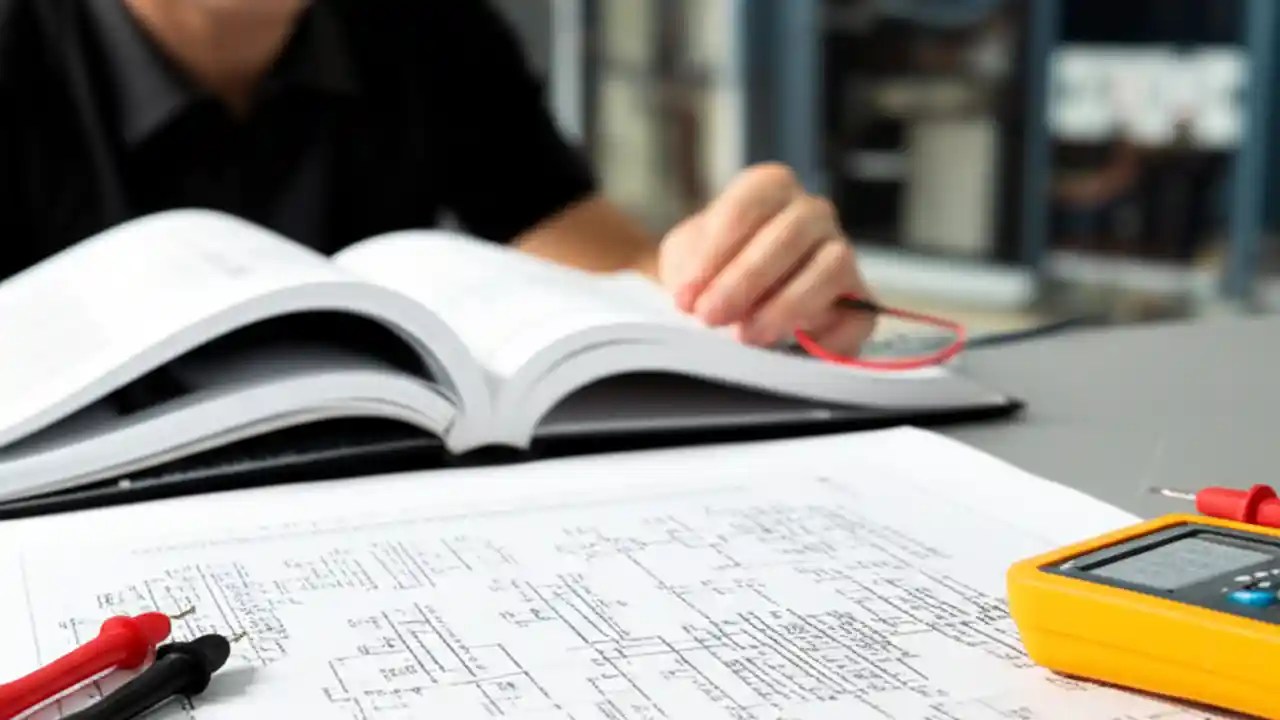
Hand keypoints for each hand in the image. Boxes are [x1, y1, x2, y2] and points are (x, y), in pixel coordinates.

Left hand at [658, 163, 874, 354]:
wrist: (732, 300)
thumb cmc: (711, 270)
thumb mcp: (685, 257)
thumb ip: (687, 268)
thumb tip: (695, 296)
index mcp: (770, 188)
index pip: (749, 206)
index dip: (715, 252)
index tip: (686, 296)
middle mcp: (813, 213)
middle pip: (790, 233)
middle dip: (745, 280)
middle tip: (710, 317)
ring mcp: (842, 253)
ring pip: (832, 266)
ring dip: (786, 305)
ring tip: (747, 336)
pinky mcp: (859, 301)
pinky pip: (859, 313)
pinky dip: (830, 335)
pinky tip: (794, 350)